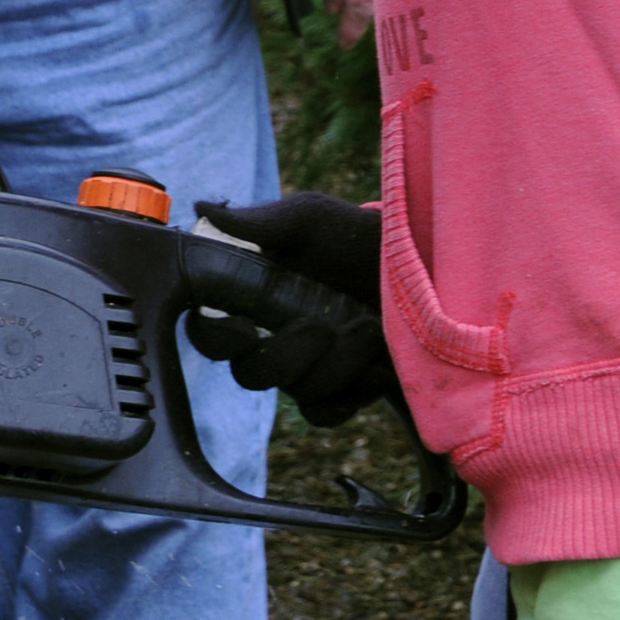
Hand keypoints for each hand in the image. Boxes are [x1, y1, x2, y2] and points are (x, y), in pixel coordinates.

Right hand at [187, 192, 400, 428]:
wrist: (418, 263)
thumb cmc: (352, 235)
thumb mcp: (310, 218)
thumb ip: (260, 220)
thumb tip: (200, 208)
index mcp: (251, 300)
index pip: (209, 335)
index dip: (217, 339)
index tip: (244, 328)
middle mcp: (270, 338)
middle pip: (250, 374)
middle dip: (288, 355)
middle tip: (324, 327)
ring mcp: (304, 368)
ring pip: (297, 391)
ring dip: (338, 364)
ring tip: (369, 328)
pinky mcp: (337, 391)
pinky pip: (327, 412)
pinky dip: (353, 392)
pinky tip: (376, 365)